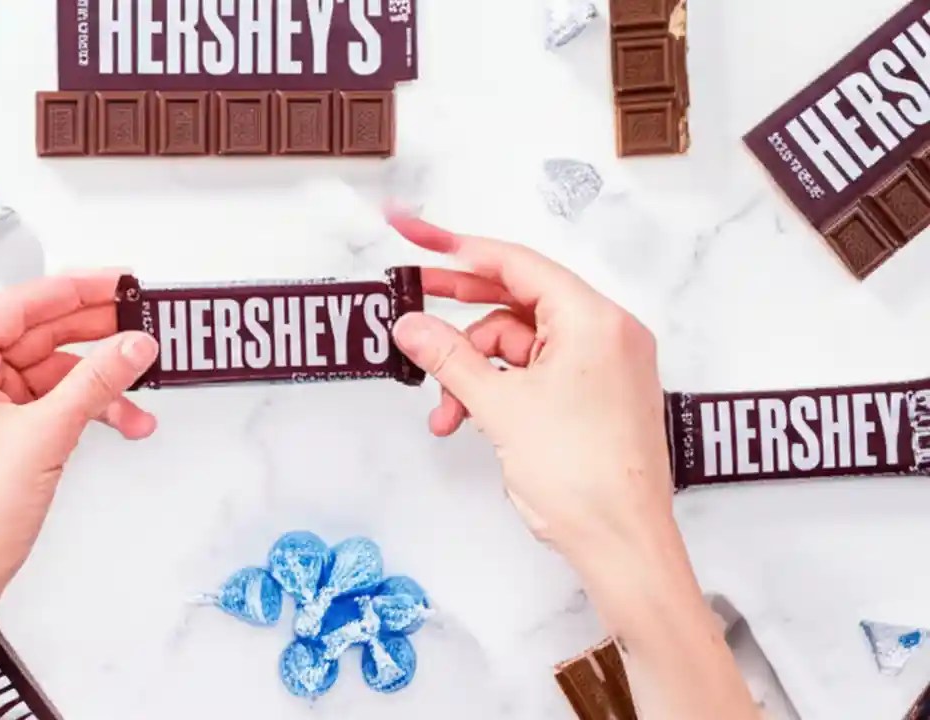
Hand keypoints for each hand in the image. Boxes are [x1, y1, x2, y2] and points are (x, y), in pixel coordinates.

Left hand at [0, 272, 159, 594]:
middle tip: (138, 321)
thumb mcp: (44, 434)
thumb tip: (134, 345)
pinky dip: (85, 412)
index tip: (117, 281)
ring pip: (50, 375)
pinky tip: (124, 422)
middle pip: (36, 336)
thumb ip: (96, 382)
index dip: (73, 290)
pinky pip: (49, 406)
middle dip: (93, 335)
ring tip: (141, 389)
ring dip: (98, 385)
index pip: (16, 306)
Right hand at [390, 217, 759, 719]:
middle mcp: (606, 334)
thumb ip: (449, 358)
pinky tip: (472, 420)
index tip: (418, 233)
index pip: (517, 264)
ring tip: (447, 413)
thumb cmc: (584, 478)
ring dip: (475, 373)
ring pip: (520, 347)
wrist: (623, 545)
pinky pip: (536, 374)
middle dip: (461, 312)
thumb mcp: (500, 407)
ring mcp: (604, 366)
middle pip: (518, 301)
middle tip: (413, 299)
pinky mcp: (596, 396)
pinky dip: (500, 391)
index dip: (458, 247)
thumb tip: (412, 326)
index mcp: (593, 320)